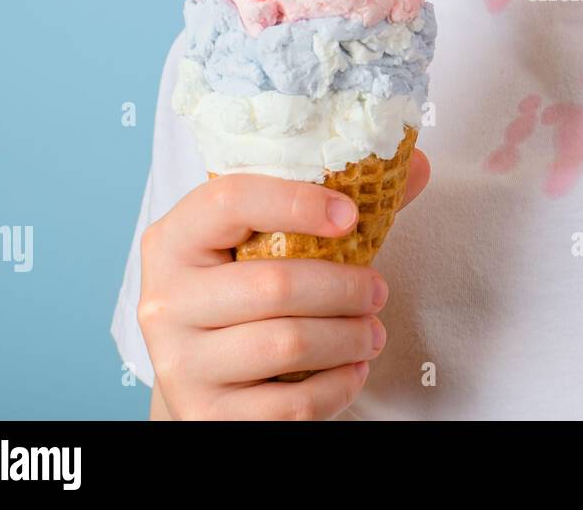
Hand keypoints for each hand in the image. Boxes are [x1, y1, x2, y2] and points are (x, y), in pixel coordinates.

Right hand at [139, 149, 429, 419]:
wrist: (200, 379)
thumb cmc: (244, 293)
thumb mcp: (268, 243)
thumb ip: (336, 203)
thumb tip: (416, 166)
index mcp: (175, 240)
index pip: (230, 200)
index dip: (297, 201)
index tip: (351, 216)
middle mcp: (165, 301)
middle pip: (274, 283)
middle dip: (345, 288)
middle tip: (379, 291)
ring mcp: (180, 363)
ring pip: (287, 343)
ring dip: (349, 336)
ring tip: (372, 332)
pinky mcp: (207, 415)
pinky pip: (291, 404)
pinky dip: (338, 385)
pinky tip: (353, 370)